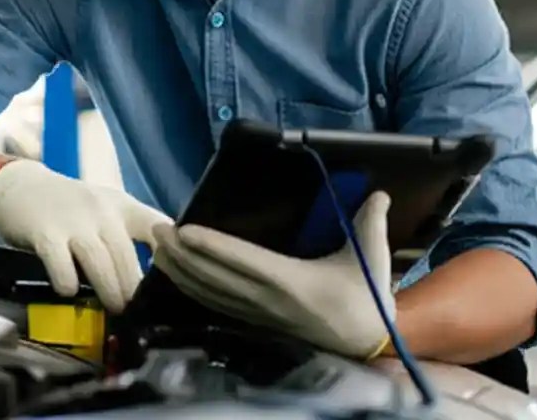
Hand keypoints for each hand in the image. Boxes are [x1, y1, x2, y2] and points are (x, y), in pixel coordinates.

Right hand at [0, 159, 172, 312]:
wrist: (20, 186)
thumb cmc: (69, 207)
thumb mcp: (105, 209)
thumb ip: (129, 233)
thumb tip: (156, 275)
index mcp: (121, 205)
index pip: (157, 227)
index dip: (173, 253)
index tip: (177, 278)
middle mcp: (101, 210)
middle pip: (126, 254)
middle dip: (132, 287)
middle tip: (133, 307)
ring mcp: (73, 221)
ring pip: (99, 262)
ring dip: (109, 290)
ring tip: (114, 307)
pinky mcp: (45, 234)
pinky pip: (62, 267)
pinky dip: (68, 284)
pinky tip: (68, 290)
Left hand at [150, 191, 393, 359]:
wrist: (366, 345)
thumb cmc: (365, 300)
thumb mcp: (372, 259)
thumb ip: (371, 222)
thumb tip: (380, 192)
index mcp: (290, 281)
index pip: (241, 260)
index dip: (210, 245)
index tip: (183, 230)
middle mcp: (267, 299)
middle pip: (213, 276)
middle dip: (180, 254)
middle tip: (157, 230)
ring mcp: (257, 313)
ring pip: (208, 292)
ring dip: (179, 271)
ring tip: (157, 248)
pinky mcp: (253, 321)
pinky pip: (214, 304)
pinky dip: (191, 289)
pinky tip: (176, 275)